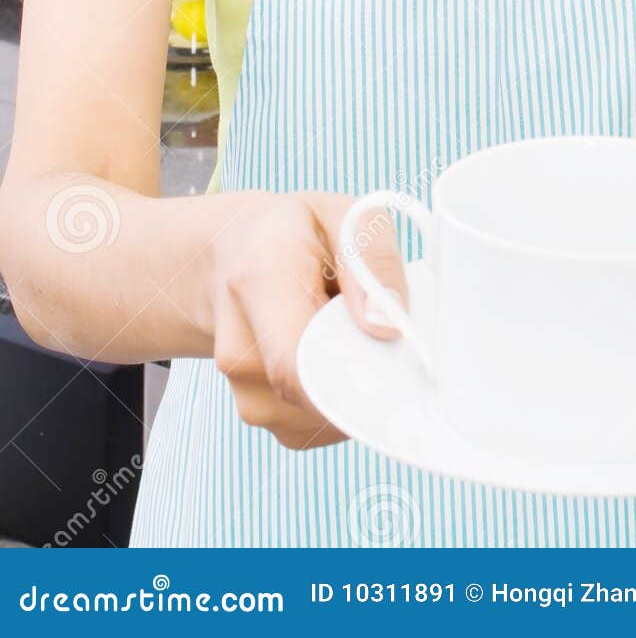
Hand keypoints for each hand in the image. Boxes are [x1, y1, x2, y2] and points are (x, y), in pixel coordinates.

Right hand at [210, 190, 410, 449]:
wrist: (234, 256)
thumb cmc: (296, 234)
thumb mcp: (345, 214)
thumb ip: (372, 258)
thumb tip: (386, 328)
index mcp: (259, 280)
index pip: (298, 364)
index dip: (356, 381)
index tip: (399, 368)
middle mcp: (239, 350)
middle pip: (323, 397)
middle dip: (371, 374)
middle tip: (384, 330)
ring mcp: (245, 392)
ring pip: (329, 416)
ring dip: (356, 382)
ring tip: (343, 331)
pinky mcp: (263, 416)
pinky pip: (322, 424)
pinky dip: (342, 396)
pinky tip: (330, 354)